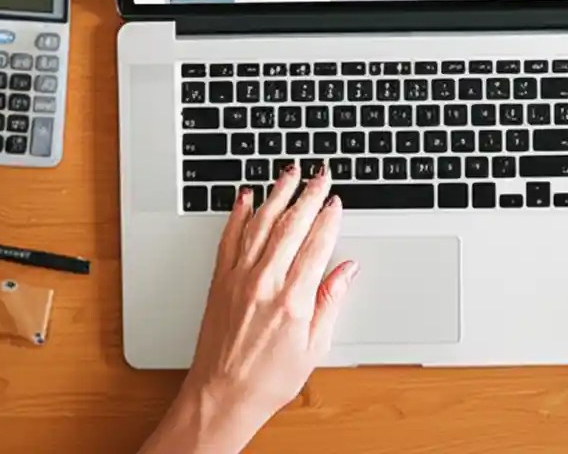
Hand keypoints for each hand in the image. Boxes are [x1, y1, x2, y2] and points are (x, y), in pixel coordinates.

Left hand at [141, 165, 357, 453]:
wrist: (222, 395)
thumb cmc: (269, 379)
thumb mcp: (315, 346)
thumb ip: (331, 301)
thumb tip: (347, 270)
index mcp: (293, 299)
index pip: (317, 244)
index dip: (329, 218)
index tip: (336, 201)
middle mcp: (264, 282)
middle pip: (291, 225)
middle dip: (308, 195)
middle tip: (319, 173)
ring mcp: (239, 278)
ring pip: (260, 223)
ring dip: (277, 194)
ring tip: (288, 172)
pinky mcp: (220, 281)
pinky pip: (229, 238)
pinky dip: (238, 214)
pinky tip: (246, 197)